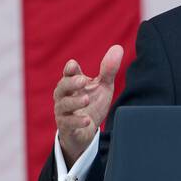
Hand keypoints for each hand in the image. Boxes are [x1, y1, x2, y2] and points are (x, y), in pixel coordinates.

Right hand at [54, 45, 123, 166]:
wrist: (85, 133)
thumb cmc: (92, 105)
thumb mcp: (103, 86)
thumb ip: (108, 70)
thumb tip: (118, 48)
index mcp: (72, 84)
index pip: (68, 74)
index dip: (70, 70)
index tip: (73, 65)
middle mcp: (64, 96)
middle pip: (62, 87)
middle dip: (71, 83)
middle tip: (82, 80)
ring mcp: (63, 112)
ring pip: (63, 105)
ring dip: (74, 102)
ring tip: (86, 99)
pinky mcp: (66, 127)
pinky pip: (68, 123)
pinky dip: (77, 121)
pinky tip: (87, 120)